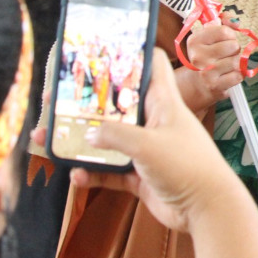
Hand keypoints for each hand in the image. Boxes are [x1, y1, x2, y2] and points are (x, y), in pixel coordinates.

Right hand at [67, 49, 245, 233]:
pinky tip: (77, 175)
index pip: (152, 67)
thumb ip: (115, 135)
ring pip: (109, 140)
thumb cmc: (189, 167)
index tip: (104, 48)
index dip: (132, 54)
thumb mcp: (148, 144)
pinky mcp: (142, 174)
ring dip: (82, 142)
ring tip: (51, 140)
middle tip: (58, 101)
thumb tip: (88, 133)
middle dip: (89, 104)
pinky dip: (93, 173)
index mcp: (165, 103)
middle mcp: (156, 122)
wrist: (206, 208)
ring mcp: (148, 148)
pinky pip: (110, 170)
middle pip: (118, 105)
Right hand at [185, 16, 244, 104]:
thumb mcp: (210, 36)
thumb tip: (235, 21)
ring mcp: (206, 72)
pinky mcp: (215, 85)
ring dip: (236, 62)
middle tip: (226, 54)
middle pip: (233, 46)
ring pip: (237, 61)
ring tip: (227, 65)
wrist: (198, 83)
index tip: (225, 40)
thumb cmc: (208, 55)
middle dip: (235, 49)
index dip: (230, 34)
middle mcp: (198, 56)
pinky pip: (238, 75)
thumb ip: (223, 22)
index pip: (224, 31)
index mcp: (195, 41)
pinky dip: (238, 75)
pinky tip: (228, 75)